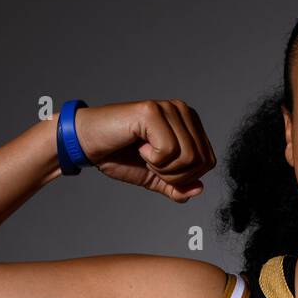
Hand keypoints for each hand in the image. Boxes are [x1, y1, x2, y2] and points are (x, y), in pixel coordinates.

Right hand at [71, 100, 216, 202]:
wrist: (88, 144)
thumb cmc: (119, 156)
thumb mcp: (155, 178)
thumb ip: (178, 186)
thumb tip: (200, 189)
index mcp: (189, 124)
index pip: (209, 162)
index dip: (185, 177)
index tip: (159, 167)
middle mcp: (182, 111)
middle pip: (201, 161)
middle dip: (175, 175)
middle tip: (150, 162)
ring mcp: (168, 108)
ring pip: (188, 156)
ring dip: (162, 167)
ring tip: (144, 153)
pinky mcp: (152, 111)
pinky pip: (169, 150)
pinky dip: (153, 158)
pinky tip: (138, 146)